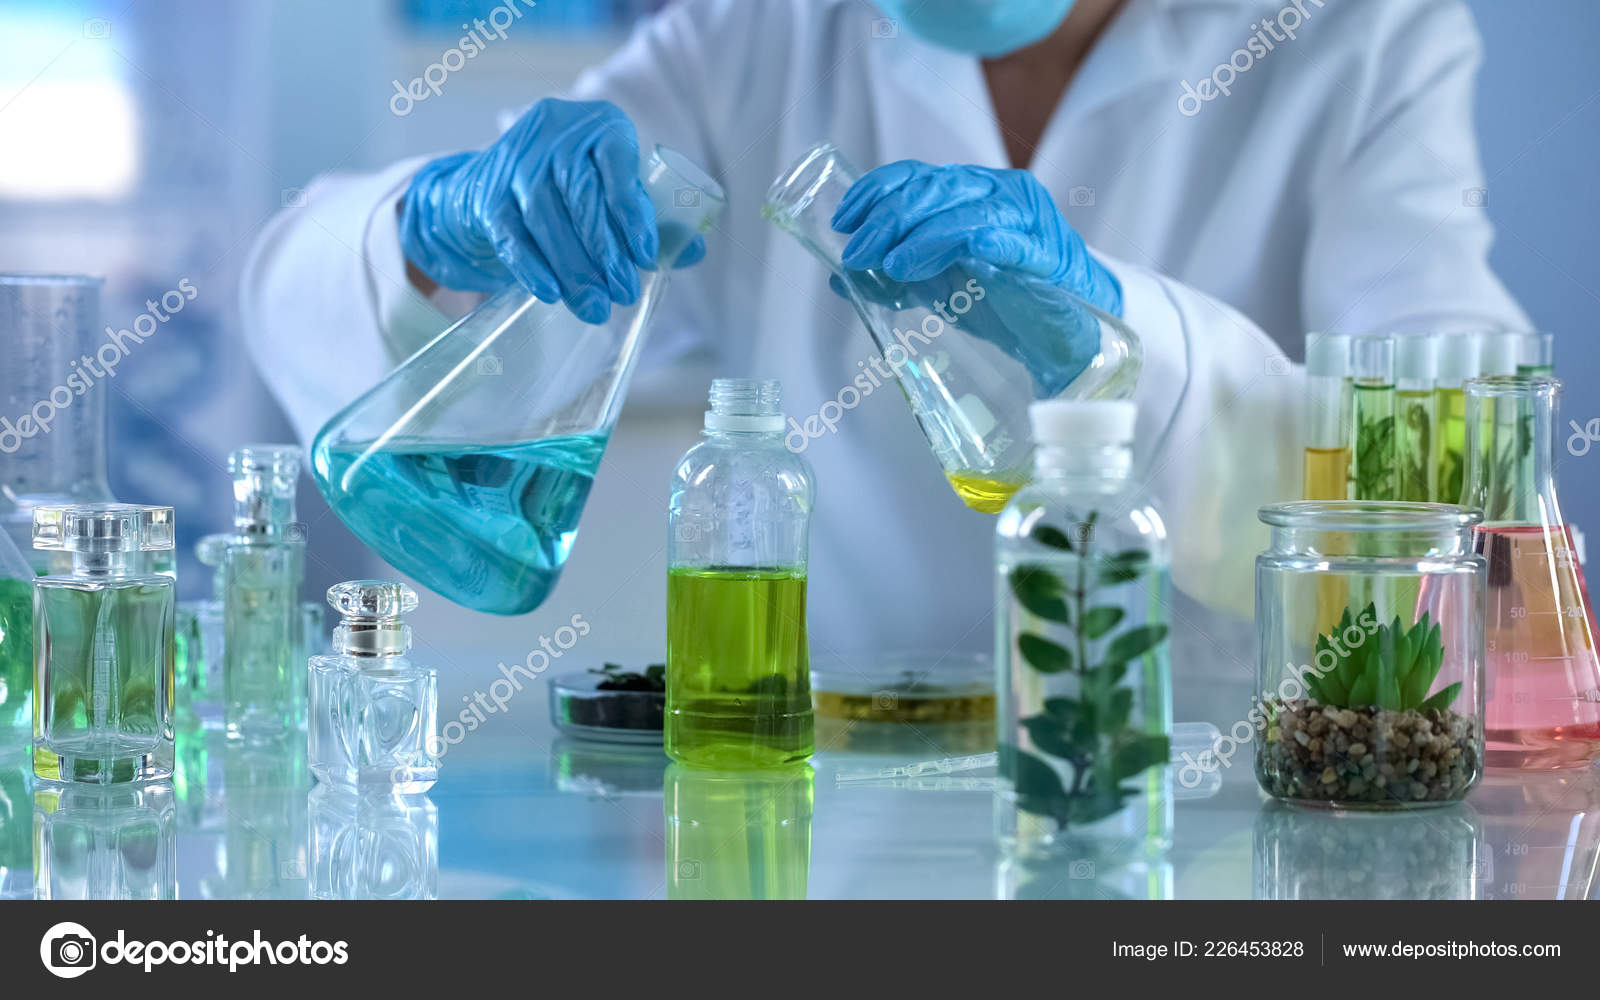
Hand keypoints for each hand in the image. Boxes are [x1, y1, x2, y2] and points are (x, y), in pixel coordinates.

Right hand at [399, 99, 705, 323]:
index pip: (616, 163)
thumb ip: (653, 219)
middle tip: (624, 292)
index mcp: (598, 124)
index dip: (631, 212)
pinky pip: (510, 234)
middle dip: (604, 251)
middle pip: (579, 194)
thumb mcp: (615, 191)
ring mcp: (515, 161)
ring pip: (544, 216)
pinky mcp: (488, 195)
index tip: (645, 256)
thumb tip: (693, 250)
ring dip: (573, 267)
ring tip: (595, 306)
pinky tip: (551, 293)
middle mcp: (553, 132)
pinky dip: (531, 266)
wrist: (497, 187)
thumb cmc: (576, 192)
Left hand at [830, 161, 1120, 395]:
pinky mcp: (1043, 253)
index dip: (875, 191)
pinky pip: (1005, 239)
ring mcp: (1025, 220)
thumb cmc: (1007, 302)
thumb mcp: (941, 287)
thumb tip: (841, 276)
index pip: (917, 176)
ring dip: (918, 237)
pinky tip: (942, 258)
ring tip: (890, 266)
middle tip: (857, 251)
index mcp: (974, 193)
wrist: (1067, 336)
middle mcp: (1000, 194)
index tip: (844, 219)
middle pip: (932, 189)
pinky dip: (970, 243)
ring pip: (961, 211)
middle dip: (886, 219)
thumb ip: (897, 276)